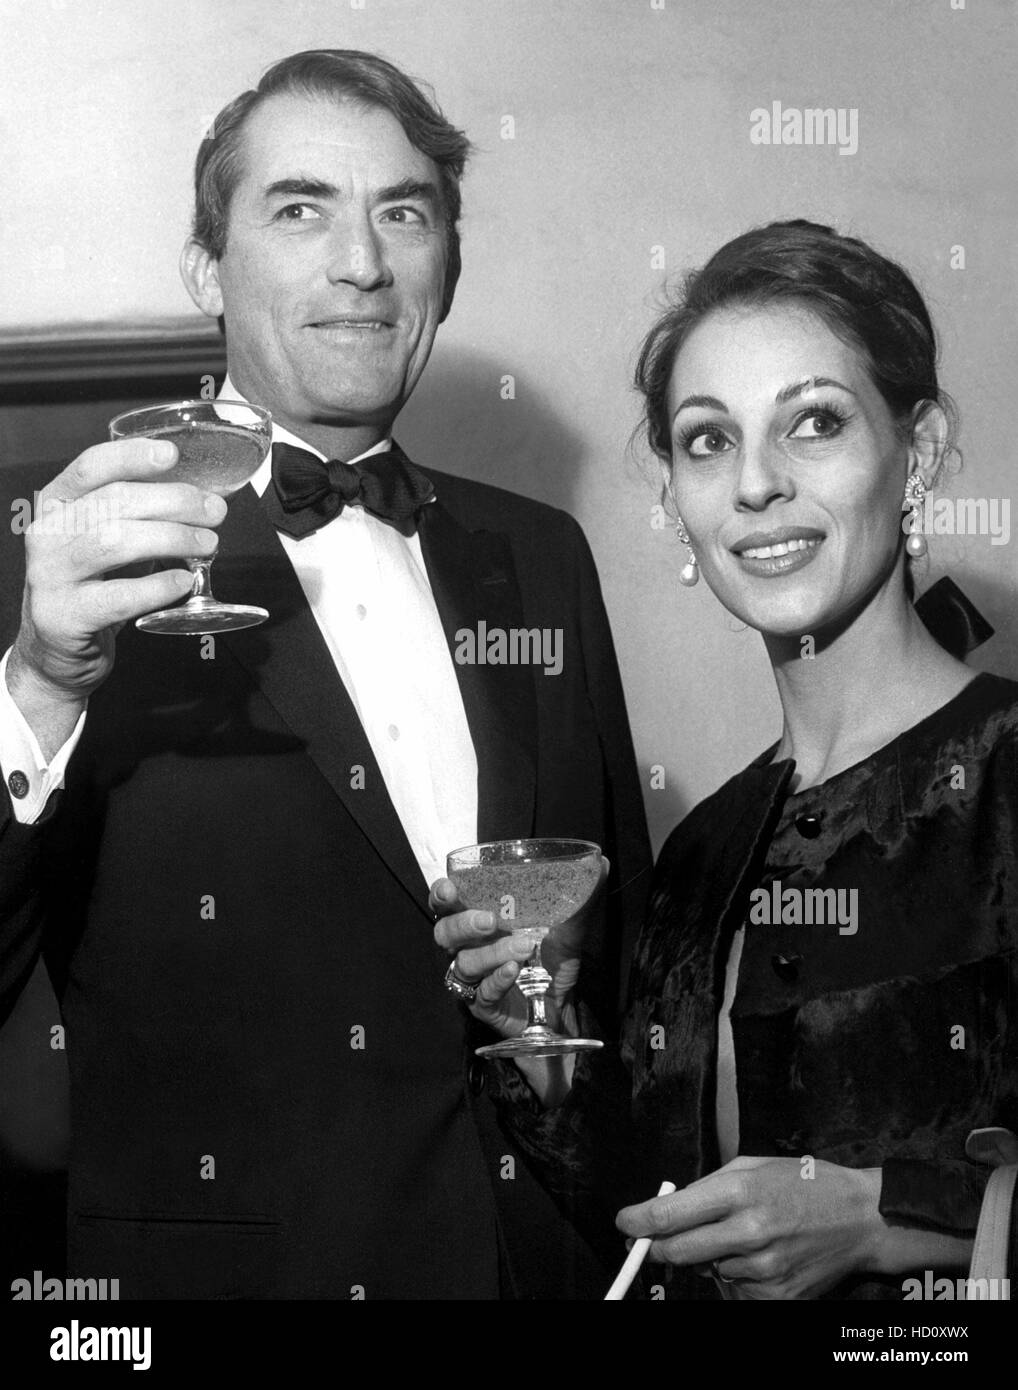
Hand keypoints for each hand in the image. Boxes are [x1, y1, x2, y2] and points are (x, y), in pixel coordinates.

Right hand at [8, 439, 225, 736]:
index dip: (132, 456)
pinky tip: (183, 581)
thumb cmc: (92, 588)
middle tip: (214, 512)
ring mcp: (49, 575)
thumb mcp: (106, 543)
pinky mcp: (63, 616)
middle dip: (173, 502)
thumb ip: (140, 517)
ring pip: (114, 542)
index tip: (173, 455)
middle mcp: (46, 534)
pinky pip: (116, 596)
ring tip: (208, 545)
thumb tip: (202, 498)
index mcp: (56, 505)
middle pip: (113, 502)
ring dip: (170, 538)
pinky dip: (156, 586)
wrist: (57, 653)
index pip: (91, 467)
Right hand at [430, 857, 609, 1038]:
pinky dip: (497, 979)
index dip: (441, 895)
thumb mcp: (571, 925)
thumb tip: (600, 863)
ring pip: (464, 963)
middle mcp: (469, 948)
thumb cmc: (555, 958)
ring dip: (492, 952)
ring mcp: (474, 979)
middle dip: (463, 923)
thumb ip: (581, 896)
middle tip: (490, 920)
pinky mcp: (482, 1006)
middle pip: (444, 933)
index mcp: (479, 921)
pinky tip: (514, 971)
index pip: (446, 905)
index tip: (450, 888)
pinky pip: (481, 993)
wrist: (565, 1004)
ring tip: (524, 948)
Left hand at [616, 1157, 882, 1299]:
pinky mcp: (776, 1297)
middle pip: (677, 1252)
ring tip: (742, 1236)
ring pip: (708, 1270)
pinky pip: (735, 1289)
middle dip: (657, 1247)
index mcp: (739, 1193)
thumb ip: (709, 1187)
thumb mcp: (753, 1166)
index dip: (638, 1221)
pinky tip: (760, 1256)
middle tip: (650, 1240)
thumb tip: (670, 1208)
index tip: (624, 1223)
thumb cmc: (806, 1185)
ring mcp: (763, 1271)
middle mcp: (748, 1234)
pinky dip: (736, 1275)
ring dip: (710, 1257)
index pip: (670, 1215)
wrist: (861, 1219)